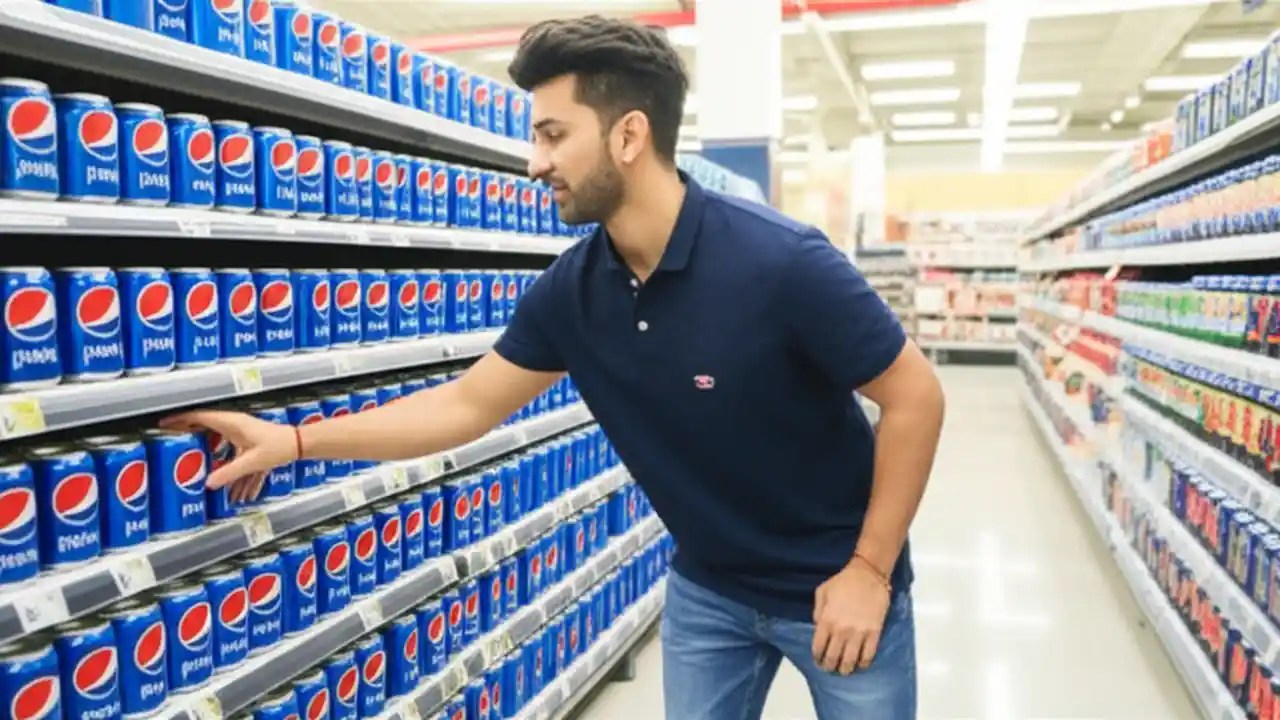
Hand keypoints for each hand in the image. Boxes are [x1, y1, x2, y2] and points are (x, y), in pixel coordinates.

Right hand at [160, 410, 296, 501]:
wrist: (300, 444)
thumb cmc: (278, 446)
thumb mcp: (251, 461)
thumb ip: (229, 473)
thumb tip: (208, 484)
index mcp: (231, 424)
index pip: (199, 417)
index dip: (181, 420)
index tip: (164, 424)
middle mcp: (235, 426)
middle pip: (207, 431)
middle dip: (192, 440)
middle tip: (174, 446)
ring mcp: (243, 436)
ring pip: (224, 451)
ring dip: (220, 468)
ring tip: (210, 484)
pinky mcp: (252, 446)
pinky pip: (239, 461)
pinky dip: (239, 477)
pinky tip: (242, 496)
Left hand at [811, 562, 891, 674]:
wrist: (868, 575)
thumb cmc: (843, 582)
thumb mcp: (822, 592)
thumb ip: (817, 612)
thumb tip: (817, 628)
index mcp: (826, 620)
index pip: (818, 647)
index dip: (817, 657)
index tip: (818, 661)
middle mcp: (841, 630)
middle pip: (833, 657)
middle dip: (829, 666)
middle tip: (830, 668)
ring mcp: (859, 633)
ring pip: (850, 660)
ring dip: (845, 669)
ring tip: (844, 670)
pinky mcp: (874, 632)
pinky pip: (868, 654)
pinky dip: (864, 663)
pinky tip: (860, 665)